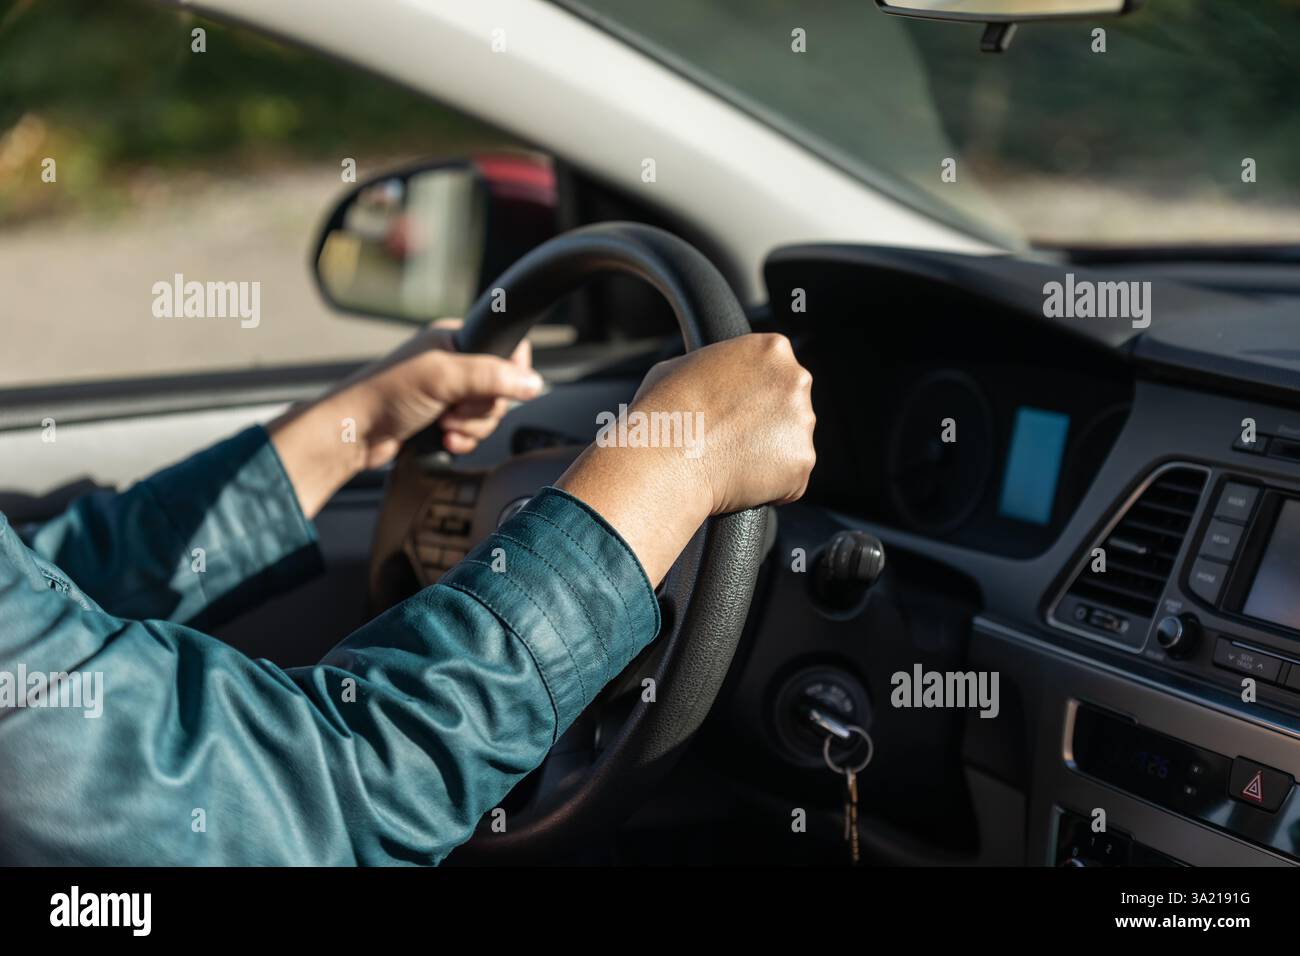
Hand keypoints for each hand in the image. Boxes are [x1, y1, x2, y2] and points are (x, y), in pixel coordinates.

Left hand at [269, 321, 541, 516]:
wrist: (353, 434)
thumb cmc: (385, 394)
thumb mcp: (444, 376)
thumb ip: (492, 376)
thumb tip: (534, 382)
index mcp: (454, 338)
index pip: (507, 348)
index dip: (510, 371)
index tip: (500, 386)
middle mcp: (453, 363)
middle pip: (501, 389)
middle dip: (481, 409)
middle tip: (455, 408)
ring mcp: (448, 393)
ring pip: (488, 414)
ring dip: (471, 428)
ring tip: (445, 425)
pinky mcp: (442, 420)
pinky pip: (472, 433)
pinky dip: (463, 440)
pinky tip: (444, 439)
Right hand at [556, 334, 814, 583]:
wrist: (666, 459)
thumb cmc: (664, 410)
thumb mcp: (679, 367)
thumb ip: (711, 370)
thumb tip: (709, 381)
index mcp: (770, 349)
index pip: (775, 370)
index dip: (753, 393)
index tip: (734, 410)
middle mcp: (795, 380)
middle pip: (789, 405)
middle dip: (767, 422)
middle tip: (731, 438)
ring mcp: (803, 422)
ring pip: (791, 443)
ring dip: (769, 453)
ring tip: (729, 460)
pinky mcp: (802, 461)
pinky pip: (791, 478)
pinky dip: (771, 485)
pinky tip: (739, 480)